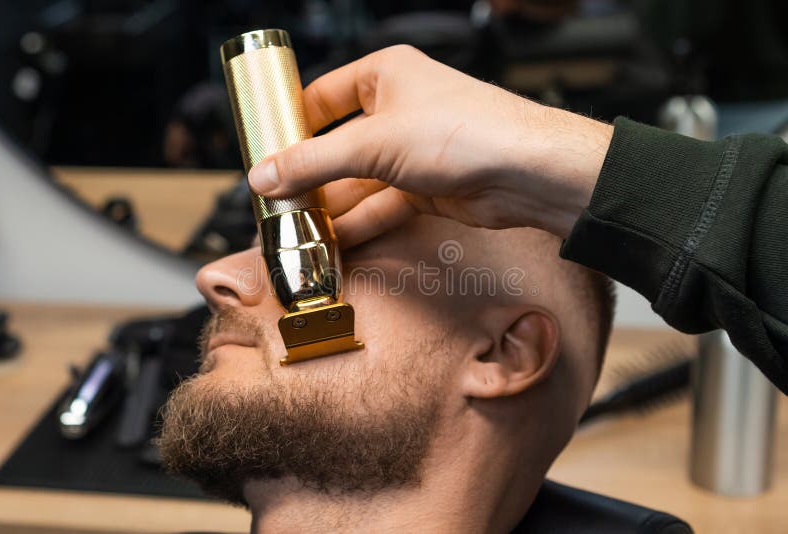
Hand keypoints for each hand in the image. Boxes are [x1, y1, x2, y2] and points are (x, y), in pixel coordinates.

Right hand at [248, 45, 612, 247]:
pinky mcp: (425, 187)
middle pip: (336, 146)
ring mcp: (412, 151)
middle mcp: (397, 110)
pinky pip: (380, 206)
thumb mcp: (375, 143)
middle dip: (308, 177)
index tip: (262, 152)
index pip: (320, 98)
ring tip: (297, 232)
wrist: (528, 172)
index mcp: (384, 75)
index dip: (290, 125)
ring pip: (357, 182)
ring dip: (330, 208)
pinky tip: (334, 243)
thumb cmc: (467, 130)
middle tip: (275, 203)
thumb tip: (264, 175)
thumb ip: (314, 162)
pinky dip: (358, 224)